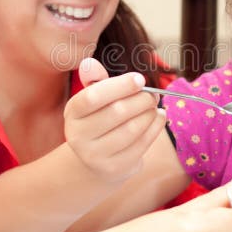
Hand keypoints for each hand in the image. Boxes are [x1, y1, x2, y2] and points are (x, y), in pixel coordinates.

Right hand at [63, 58, 165, 181]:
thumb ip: (94, 80)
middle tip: (153, 94)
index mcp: (72, 112)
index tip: (140, 79)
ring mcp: (95, 155)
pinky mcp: (114, 168)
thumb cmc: (99, 119)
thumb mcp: (94, 99)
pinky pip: (141, 145)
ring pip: (132, 129)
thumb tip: (89, 63)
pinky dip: (155, 128)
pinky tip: (158, 118)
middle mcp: (78, 135)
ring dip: (150, 114)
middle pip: (117, 112)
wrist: (96, 159)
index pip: (93, 96)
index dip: (120, 86)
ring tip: (154, 106)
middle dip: (141, 100)